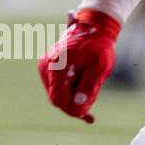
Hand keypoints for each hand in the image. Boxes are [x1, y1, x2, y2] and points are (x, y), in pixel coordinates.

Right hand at [38, 8, 118, 123]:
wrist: (94, 26)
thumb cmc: (98, 46)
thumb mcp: (98, 69)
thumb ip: (87, 89)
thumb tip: (79, 109)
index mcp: (56, 66)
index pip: (58, 99)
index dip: (73, 111)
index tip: (89, 118)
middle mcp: (46, 67)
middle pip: (56, 98)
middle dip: (73, 106)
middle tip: (91, 115)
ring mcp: (46, 66)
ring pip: (57, 93)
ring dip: (73, 98)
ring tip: (90, 93)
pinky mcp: (49, 67)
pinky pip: (57, 85)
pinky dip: (70, 91)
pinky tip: (83, 97)